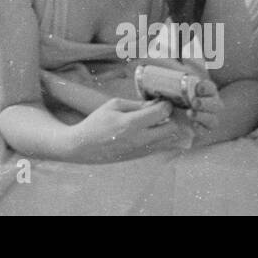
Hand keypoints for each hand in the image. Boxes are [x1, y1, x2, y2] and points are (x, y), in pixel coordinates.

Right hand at [64, 97, 193, 162]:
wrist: (85, 147)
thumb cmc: (97, 123)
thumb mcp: (113, 105)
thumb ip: (137, 104)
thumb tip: (155, 103)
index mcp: (131, 123)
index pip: (162, 113)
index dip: (167, 104)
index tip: (163, 100)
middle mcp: (140, 139)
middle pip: (173, 129)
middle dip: (172, 117)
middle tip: (163, 111)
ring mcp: (142, 150)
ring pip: (171, 140)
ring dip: (169, 128)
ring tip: (159, 120)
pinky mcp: (142, 156)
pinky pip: (162, 147)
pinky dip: (164, 137)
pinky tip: (154, 130)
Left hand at [131, 57, 222, 132]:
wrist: (153, 104)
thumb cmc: (162, 84)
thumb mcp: (163, 69)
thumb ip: (167, 56)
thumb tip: (169, 45)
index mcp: (201, 89)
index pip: (211, 87)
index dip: (207, 87)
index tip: (197, 86)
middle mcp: (206, 103)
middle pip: (216, 104)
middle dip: (208, 103)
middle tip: (193, 102)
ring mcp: (203, 117)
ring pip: (213, 119)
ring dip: (205, 117)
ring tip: (190, 113)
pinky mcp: (197, 129)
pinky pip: (205, 131)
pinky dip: (201, 128)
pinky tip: (192, 125)